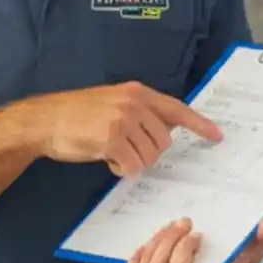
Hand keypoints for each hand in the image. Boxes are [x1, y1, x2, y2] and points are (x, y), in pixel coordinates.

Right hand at [31, 82, 221, 175]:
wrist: (45, 119)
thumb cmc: (77, 115)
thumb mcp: (113, 104)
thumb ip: (140, 113)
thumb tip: (167, 129)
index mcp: (137, 93)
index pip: (177, 108)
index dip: (199, 124)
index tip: (217, 136)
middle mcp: (134, 103)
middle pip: (164, 141)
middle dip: (148, 153)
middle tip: (124, 150)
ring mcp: (123, 119)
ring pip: (150, 156)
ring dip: (133, 162)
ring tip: (110, 151)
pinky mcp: (112, 138)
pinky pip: (132, 166)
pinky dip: (120, 170)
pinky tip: (105, 159)